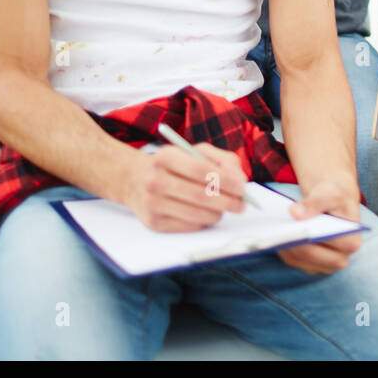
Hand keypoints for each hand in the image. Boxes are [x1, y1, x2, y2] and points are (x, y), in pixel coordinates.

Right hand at [125, 143, 248, 231]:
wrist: (135, 180)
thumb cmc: (175, 165)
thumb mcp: (196, 152)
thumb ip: (223, 160)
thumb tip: (240, 181)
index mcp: (166, 156)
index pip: (201, 170)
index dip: (225, 180)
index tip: (242, 187)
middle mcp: (155, 180)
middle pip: (200, 195)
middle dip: (228, 201)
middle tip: (242, 204)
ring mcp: (152, 203)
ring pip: (197, 214)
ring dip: (218, 213)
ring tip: (225, 208)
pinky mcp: (153, 222)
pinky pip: (189, 226)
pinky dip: (204, 221)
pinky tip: (206, 213)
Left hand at [277, 178, 362, 274]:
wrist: (330, 200)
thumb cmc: (334, 196)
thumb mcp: (329, 193)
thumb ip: (314, 202)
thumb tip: (295, 213)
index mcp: (352, 241)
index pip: (333, 245)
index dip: (314, 237)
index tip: (295, 229)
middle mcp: (340, 258)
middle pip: (312, 256)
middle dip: (294, 244)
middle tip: (277, 232)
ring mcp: (323, 264)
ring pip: (299, 260)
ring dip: (284, 247)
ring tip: (272, 232)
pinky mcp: (309, 263)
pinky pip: (291, 259)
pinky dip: (282, 248)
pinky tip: (273, 236)